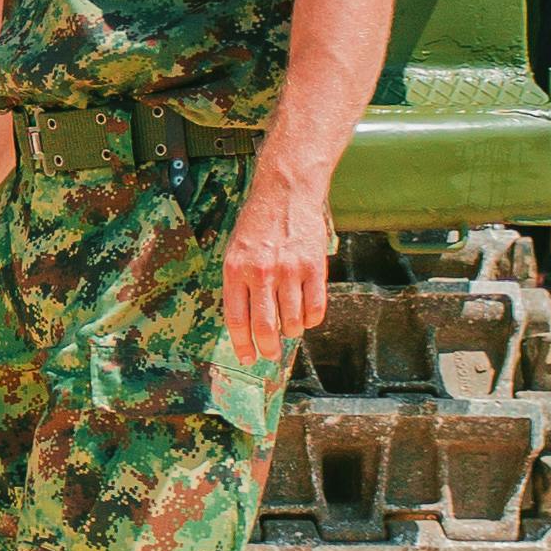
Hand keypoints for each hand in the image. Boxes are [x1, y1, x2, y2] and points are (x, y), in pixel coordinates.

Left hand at [220, 160, 334, 365]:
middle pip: (265, 327)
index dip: (242, 344)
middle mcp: (261, 273)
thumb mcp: (235, 251)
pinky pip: (315, 308)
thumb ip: (239, 284)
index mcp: (235, 270)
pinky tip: (306, 316)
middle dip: (268, 348)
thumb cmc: (257, 224)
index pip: (236, 319)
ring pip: (292, 321)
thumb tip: (244, 324)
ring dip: (291, 332)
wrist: (285, 192)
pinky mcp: (314, 267)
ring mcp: (289, 271)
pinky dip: (311, 319)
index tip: (247, 358)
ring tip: (289, 329)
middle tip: (271, 354)